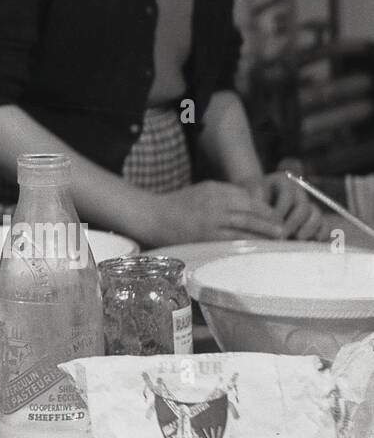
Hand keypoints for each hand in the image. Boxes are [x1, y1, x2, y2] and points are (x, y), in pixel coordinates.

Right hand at [148, 181, 285, 245]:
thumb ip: (223, 195)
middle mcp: (215, 202)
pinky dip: (248, 243)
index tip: (276, 216)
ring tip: (277, 239)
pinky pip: (232, 240)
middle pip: (250, 210)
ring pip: (245, 226)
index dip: (264, 208)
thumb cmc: (177, 204)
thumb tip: (250, 205)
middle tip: (284, 229)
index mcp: (215, 189)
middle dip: (270, 220)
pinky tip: (257, 248)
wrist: (152, 215)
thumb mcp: (201, 191)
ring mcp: (211, 220)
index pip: (247, 197)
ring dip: (264, 233)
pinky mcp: (205, 236)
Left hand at [254, 172, 326, 240]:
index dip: (281, 209)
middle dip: (293, 222)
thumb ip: (258, 203)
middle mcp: (299, 192)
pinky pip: (323, 226)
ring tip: (297, 238)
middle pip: (303, 207)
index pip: (287, 194)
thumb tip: (270, 220)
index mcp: (284, 181)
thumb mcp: (251, 196)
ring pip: (316, 215)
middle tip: (283, 235)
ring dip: (308, 228)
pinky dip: (320, 234)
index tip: (272, 222)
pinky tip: (310, 242)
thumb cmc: (252, 198)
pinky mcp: (313, 220)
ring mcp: (308, 206)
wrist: (256, 202)